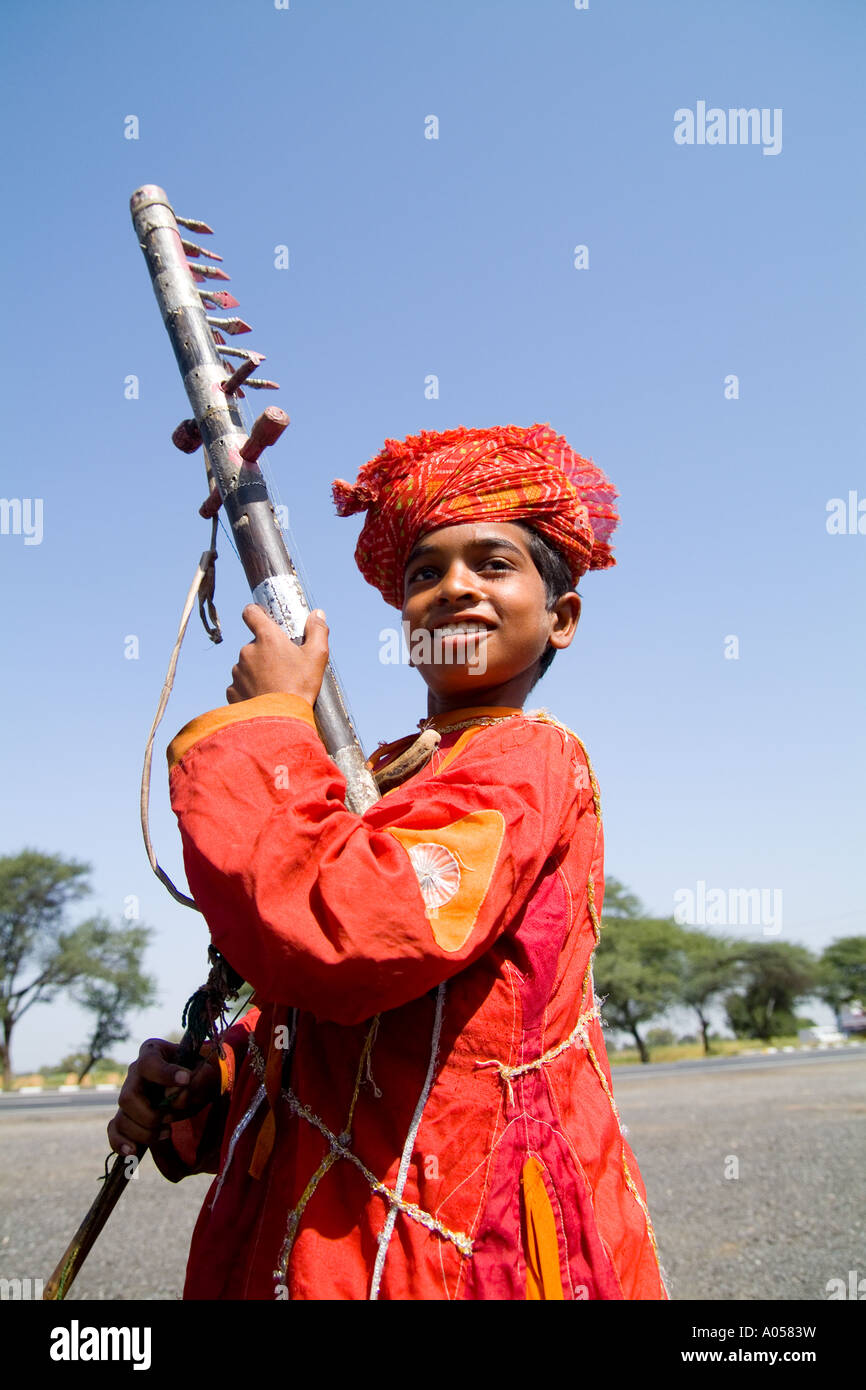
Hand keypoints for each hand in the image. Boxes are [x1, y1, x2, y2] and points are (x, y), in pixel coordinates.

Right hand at [107, 1038, 219, 1156]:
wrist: (196, 1089)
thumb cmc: (200, 1076)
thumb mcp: (209, 1073)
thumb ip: (198, 1081)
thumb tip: (176, 1096)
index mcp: (153, 1053)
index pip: (149, 1063)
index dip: (164, 1073)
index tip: (185, 1080)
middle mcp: (135, 1073)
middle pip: (128, 1097)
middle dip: (151, 1114)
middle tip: (171, 1118)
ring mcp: (128, 1095)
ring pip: (123, 1118)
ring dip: (146, 1132)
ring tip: (168, 1132)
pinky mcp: (126, 1116)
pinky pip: (114, 1130)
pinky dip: (120, 1142)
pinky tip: (132, 1151)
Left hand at [226, 604, 328, 706]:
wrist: (280, 721)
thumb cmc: (299, 687)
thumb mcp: (316, 657)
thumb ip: (318, 631)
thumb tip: (317, 614)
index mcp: (267, 638)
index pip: (251, 613)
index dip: (256, 613)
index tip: (263, 619)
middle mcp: (247, 651)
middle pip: (254, 644)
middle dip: (265, 652)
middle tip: (282, 667)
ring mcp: (237, 671)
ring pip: (246, 665)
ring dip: (257, 671)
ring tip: (274, 686)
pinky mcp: (232, 690)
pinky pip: (240, 685)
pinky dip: (249, 689)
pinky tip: (263, 698)